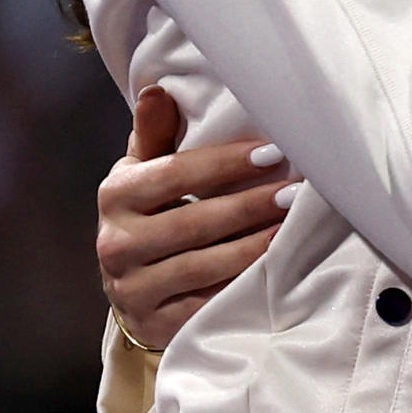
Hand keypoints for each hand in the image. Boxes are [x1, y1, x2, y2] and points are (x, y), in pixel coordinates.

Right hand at [96, 84, 295, 349]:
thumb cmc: (153, 213)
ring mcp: (132, 288)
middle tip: (295, 192)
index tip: (274, 152)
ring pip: (201, 266)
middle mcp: (116, 243)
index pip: (173, 174)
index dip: (225, 163)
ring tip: (291, 227)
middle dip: (249, 205)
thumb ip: (154, 133)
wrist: (134, 285)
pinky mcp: (154, 323)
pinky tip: (273, 268)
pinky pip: (204, 303)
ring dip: (252, 246)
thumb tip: (158, 89)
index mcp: (115, 196)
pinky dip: (240, 284)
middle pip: (192, 222)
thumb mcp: (146, 171)